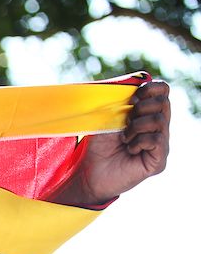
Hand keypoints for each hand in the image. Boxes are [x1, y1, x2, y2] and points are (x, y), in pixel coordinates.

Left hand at [54, 79, 170, 205]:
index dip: (150, 89)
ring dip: (136, 127)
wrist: (89, 173)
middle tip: (125, 123)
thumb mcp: (108, 117)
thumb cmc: (98, 145)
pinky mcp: (159, 160)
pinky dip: (138, 142)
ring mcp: (161, 144)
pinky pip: (156, 140)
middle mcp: (159, 128)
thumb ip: (122, 100)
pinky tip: (130, 149)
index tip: (132, 98)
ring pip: (159, 120)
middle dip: (140, 109)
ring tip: (124, 139)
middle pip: (163, 102)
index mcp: (148, 114)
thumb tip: (140, 80)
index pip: (163, 90)